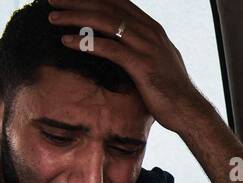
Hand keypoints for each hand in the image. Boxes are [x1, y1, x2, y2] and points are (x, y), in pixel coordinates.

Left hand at [48, 0, 206, 130]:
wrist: (190, 112)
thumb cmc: (171, 91)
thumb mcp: (157, 61)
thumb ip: (140, 47)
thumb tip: (121, 43)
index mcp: (152, 28)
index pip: (117, 1)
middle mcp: (150, 31)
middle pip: (107, 5)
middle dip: (77, 0)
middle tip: (52, 0)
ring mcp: (147, 46)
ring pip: (104, 21)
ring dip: (75, 17)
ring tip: (53, 18)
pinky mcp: (142, 64)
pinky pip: (107, 47)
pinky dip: (85, 42)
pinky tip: (67, 41)